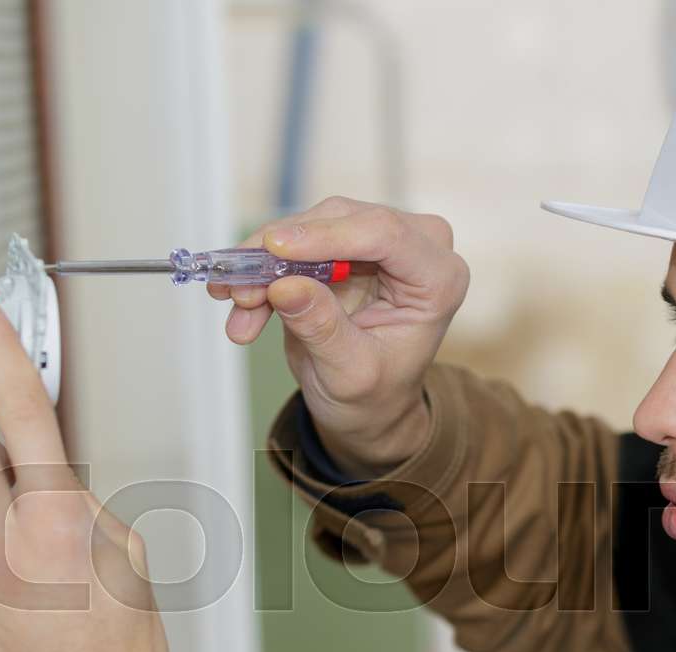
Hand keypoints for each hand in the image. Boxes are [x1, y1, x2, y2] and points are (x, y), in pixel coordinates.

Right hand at [211, 196, 469, 477]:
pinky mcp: (344, 244)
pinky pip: (293, 243)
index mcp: (439, 279)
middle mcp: (416, 248)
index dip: (326, 235)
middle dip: (281, 255)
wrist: (369, 406)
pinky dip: (262, 272)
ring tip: (236, 306)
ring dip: (264, 265)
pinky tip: (239, 305)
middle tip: (238, 290)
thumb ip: (322, 329)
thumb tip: (283, 286)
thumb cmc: (375, 394)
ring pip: (309, 226)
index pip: (385, 234)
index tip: (274, 248)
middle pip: (341, 221)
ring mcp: (379, 241)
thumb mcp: (349, 374)